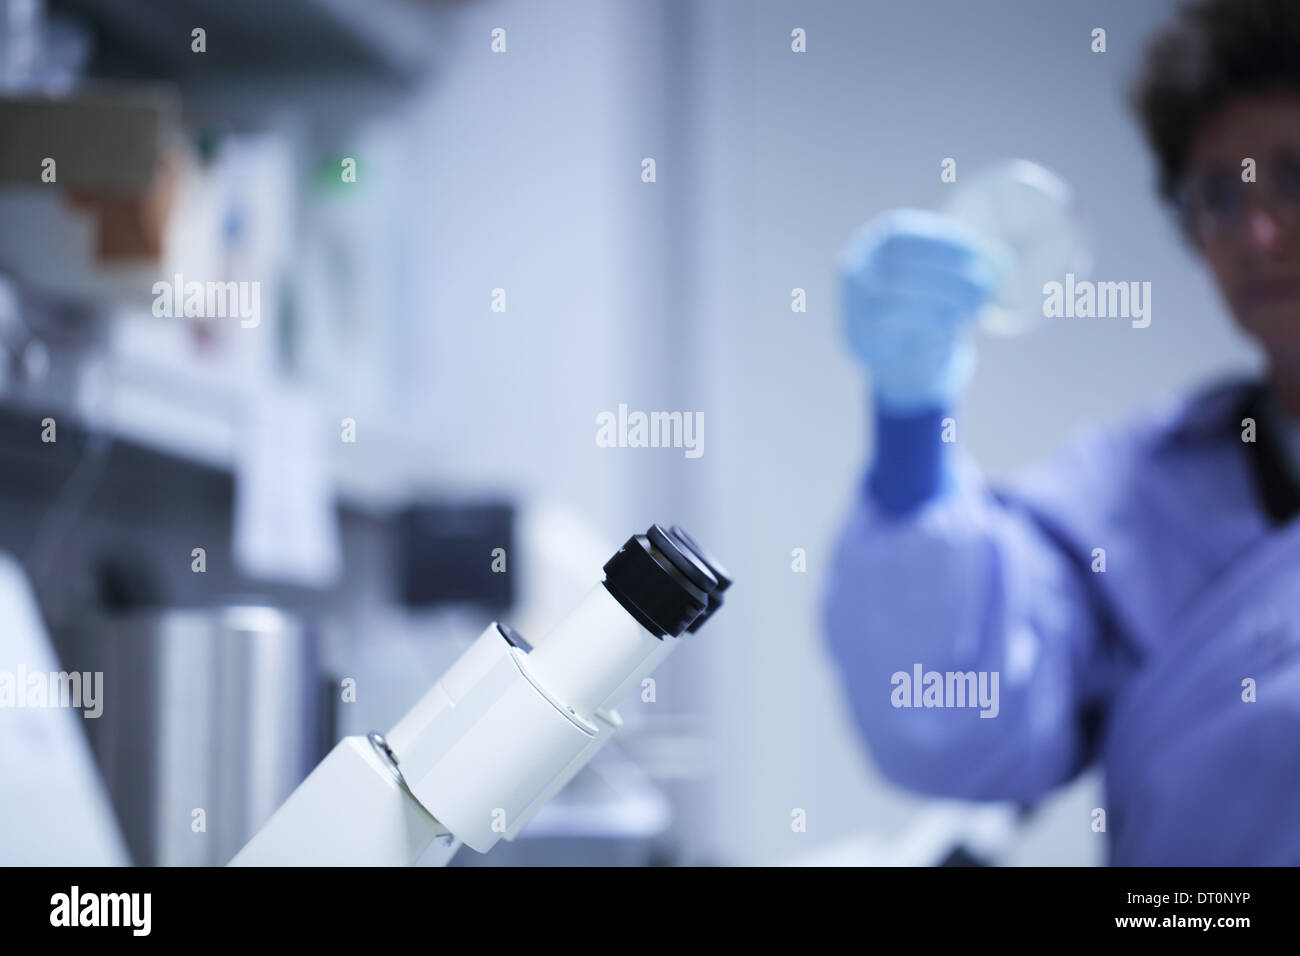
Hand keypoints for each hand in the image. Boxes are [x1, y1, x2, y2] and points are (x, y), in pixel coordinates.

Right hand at [839, 208, 1008, 410]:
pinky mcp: (857, 333)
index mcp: (874, 241)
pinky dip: (928, 320)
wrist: (898, 357)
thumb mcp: (946, 278)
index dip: (944, 241)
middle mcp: (854, 266)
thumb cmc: (927, 307)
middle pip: (900, 262)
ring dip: (942, 296)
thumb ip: (966, 266)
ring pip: (895, 291)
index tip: (982, 254)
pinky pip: (892, 323)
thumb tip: (1001, 263)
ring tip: (975, 306)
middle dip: (949, 271)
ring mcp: (850, 301)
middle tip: (988, 284)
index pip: (903, 233)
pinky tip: (953, 324)